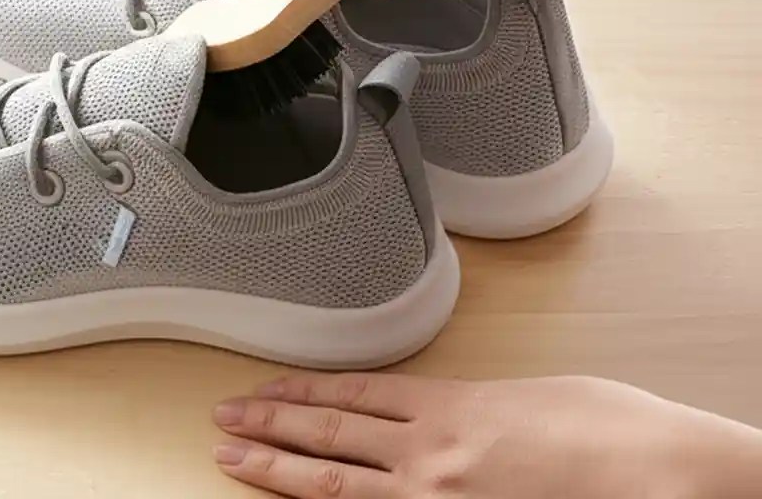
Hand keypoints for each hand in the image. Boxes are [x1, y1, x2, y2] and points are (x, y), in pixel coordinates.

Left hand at [212, 373, 761, 497]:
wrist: (655, 475)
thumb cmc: (611, 431)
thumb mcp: (531, 396)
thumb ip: (474, 405)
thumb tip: (449, 415)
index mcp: (450, 404)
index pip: (352, 394)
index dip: (300, 393)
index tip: (264, 391)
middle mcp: (430, 452)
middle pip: (328, 434)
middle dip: (269, 428)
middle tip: (223, 422)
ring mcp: (434, 498)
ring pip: (334, 482)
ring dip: (276, 471)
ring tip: (232, 461)